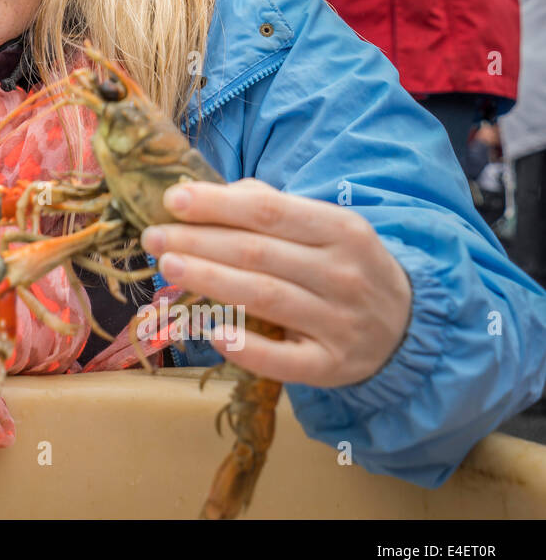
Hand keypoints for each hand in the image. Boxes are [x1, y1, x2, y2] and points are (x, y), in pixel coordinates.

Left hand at [138, 178, 411, 387]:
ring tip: (168, 265)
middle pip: (257, 253)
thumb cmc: (345, 267)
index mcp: (342, 230)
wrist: (407, 327)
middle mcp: (343, 274)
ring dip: (210, 280)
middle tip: (153, 236)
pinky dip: (246, 347)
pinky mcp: (330, 365)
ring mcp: (338, 323)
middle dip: (198, 241)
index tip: (172, 199)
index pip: (269, 212)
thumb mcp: (326, 228)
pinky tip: (211, 331)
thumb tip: (216, 193)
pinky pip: (283, 359)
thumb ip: (272, 207)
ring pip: (263, 297)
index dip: (217, 204)